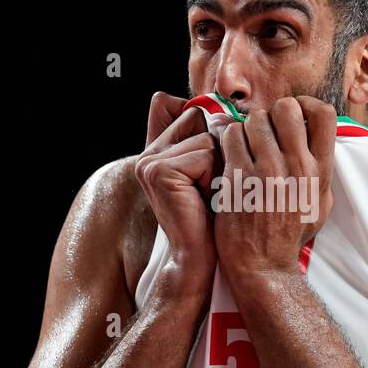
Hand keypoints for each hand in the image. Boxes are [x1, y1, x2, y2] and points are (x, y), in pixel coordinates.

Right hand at [133, 92, 221, 294]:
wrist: (199, 258)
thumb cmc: (212, 219)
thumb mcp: (211, 175)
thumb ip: (207, 140)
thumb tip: (218, 108)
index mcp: (157, 153)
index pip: (192, 115)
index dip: (213, 138)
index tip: (213, 174)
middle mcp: (148, 155)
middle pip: (201, 122)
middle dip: (218, 153)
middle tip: (210, 190)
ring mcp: (149, 162)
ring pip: (207, 138)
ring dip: (220, 168)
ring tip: (209, 196)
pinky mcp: (158, 171)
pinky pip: (205, 153)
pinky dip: (215, 177)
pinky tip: (205, 200)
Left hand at [214, 95, 334, 281]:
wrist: (263, 265)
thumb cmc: (289, 234)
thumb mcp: (320, 203)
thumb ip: (320, 168)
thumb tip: (314, 136)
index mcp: (321, 171)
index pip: (325, 114)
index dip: (306, 105)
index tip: (294, 116)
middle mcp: (298, 167)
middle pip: (286, 108)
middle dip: (272, 113)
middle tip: (264, 130)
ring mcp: (268, 172)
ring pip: (255, 119)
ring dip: (247, 127)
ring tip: (244, 145)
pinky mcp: (239, 178)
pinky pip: (231, 136)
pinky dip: (228, 140)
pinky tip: (230, 155)